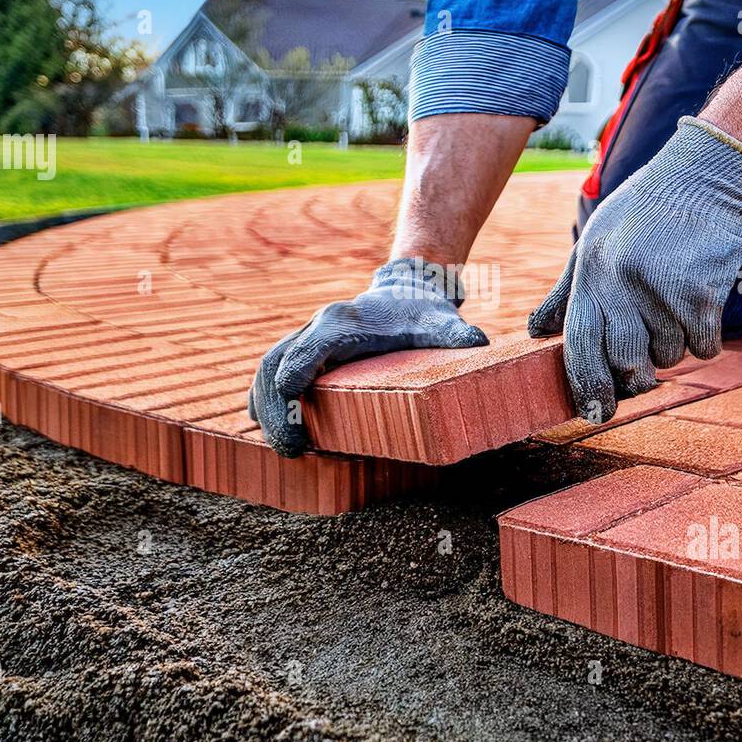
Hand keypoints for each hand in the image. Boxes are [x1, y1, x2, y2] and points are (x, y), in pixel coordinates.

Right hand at [249, 257, 488, 455]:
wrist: (405, 292)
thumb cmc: (421, 314)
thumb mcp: (440, 322)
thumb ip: (455, 333)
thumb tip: (478, 341)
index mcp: (346, 320)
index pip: (314, 343)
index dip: (299, 367)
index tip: (291, 396)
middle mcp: (318, 325)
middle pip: (280, 360)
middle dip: (278, 406)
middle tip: (291, 449)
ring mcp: (306, 336)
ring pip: (268, 367)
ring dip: (266, 407)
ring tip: (284, 447)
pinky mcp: (302, 350)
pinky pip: (271, 370)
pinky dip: (263, 398)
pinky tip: (266, 426)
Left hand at [528, 116, 741, 421]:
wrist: (708, 177)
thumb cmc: (646, 212)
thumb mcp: (595, 242)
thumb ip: (566, 291)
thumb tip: (535, 331)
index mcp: (590, 272)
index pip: (580, 346)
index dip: (588, 386)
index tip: (595, 414)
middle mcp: (620, 283)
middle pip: (626, 363)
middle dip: (638, 373)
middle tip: (648, 360)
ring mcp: (661, 289)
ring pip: (669, 356)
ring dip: (675, 343)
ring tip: (676, 301)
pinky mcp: (702, 293)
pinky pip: (703, 346)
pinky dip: (706, 335)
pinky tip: (702, 299)